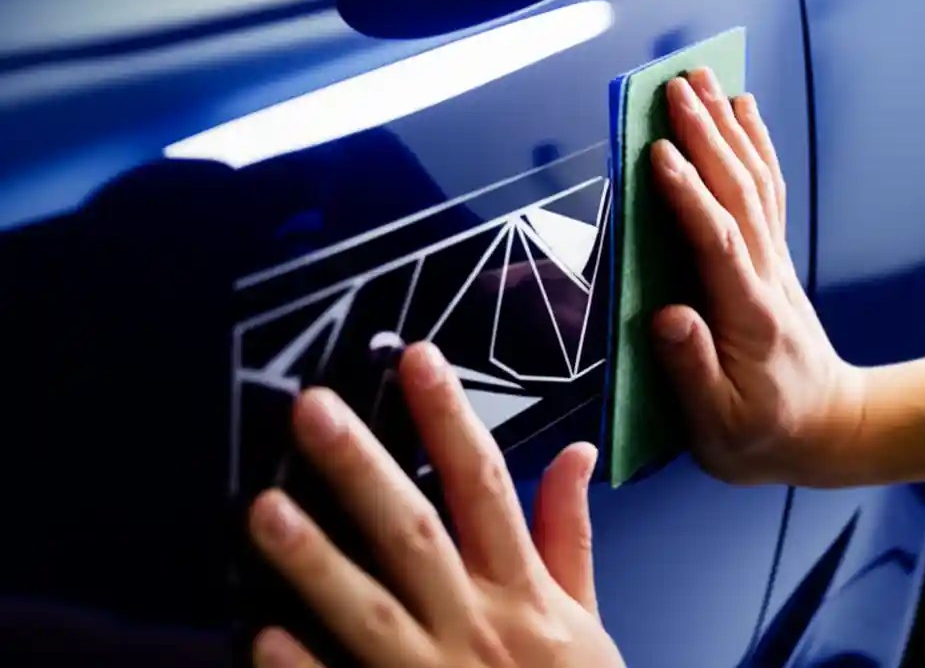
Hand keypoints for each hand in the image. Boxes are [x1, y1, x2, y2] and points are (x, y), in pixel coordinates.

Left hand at [247, 343, 624, 666]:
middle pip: (413, 533)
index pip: (484, 486)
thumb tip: (577, 455)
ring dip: (315, 559)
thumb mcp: (588, 618)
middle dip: (363, 468)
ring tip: (264, 510)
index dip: (451, 419)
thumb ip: (571, 534)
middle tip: (312, 410)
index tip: (418, 360)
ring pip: (367, 611)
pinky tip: (263, 638)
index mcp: (523, 591)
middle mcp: (476, 625)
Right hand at [649, 68, 861, 484]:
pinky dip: (754, 146)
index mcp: (746, 320)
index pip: (716, 244)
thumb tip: (664, 316)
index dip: (687, 198)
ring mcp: (773, 265)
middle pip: (738, 195)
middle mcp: (765, 280)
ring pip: (753, 183)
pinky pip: (765, 192)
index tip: (657, 154)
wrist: (830, 431)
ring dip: (728, 128)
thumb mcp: (717, 428)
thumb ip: (690, 372)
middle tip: (677, 86)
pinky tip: (742, 112)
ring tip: (702, 80)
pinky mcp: (772, 260)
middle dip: (707, 137)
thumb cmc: (763, 437)